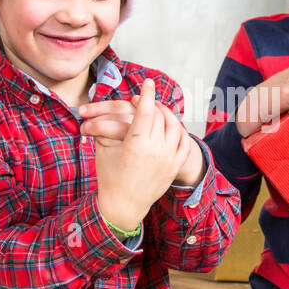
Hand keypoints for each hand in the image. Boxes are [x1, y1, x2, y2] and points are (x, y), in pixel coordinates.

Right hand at [91, 80, 193, 231]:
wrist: (123, 206)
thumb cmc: (109, 177)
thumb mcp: (104, 149)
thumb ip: (110, 126)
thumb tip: (115, 107)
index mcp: (136, 145)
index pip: (146, 111)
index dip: (147, 94)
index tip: (148, 82)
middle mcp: (156, 150)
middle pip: (160, 116)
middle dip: (154, 104)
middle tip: (147, 100)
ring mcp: (168, 160)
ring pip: (175, 127)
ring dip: (168, 116)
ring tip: (160, 111)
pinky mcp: (174, 167)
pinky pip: (184, 143)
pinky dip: (179, 132)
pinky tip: (172, 127)